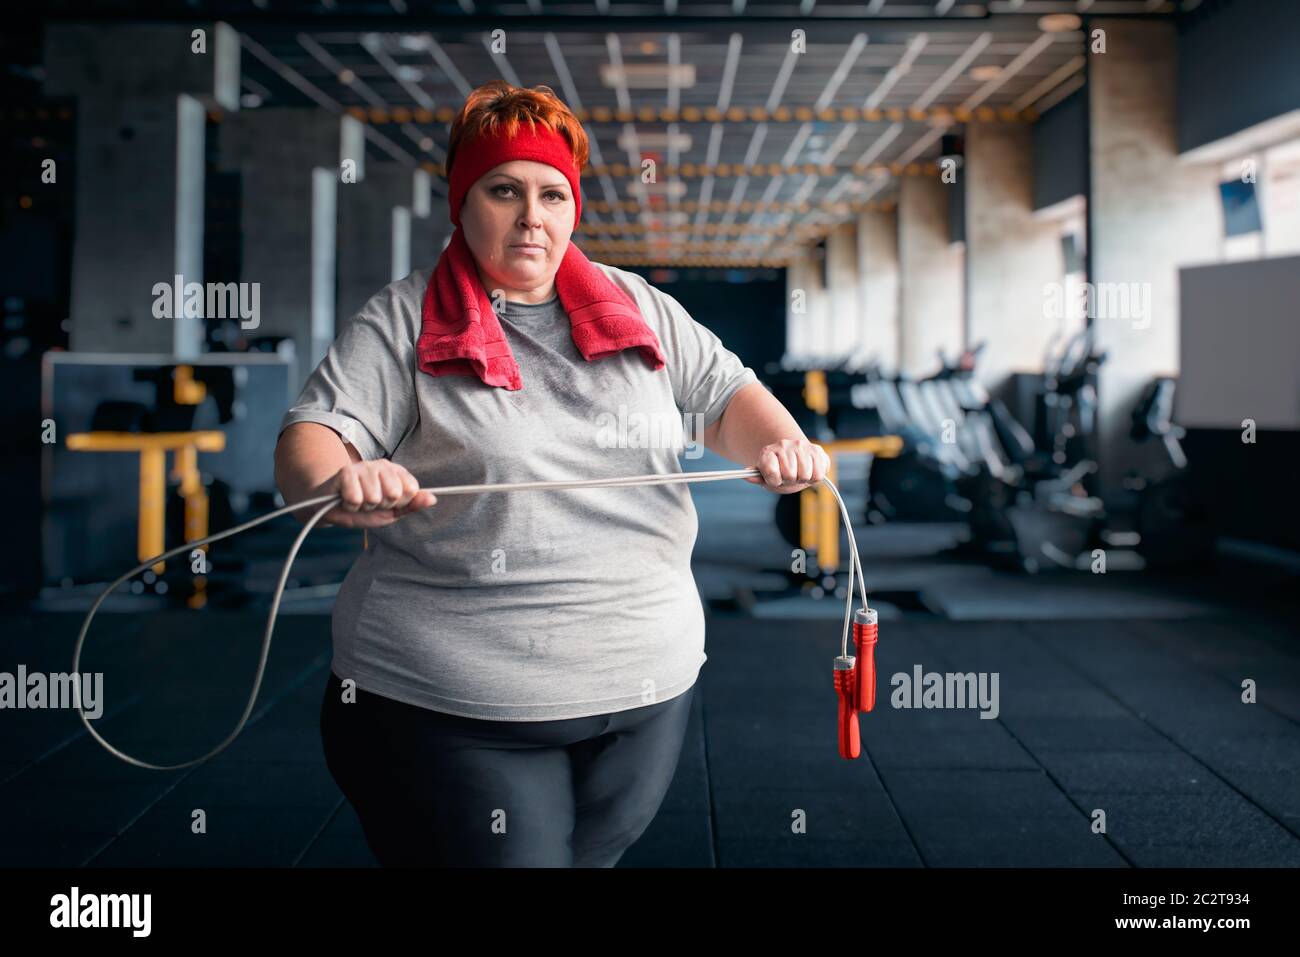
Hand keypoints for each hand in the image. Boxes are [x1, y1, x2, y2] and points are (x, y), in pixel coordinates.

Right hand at [309, 460, 436, 528]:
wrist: (330, 506)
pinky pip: (356, 499)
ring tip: (357, 501)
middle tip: (369, 503)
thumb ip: (411, 505)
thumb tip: (433, 498)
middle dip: (381, 506)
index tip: (388, 503)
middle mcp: (381, 465)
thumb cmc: (364, 508)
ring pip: (374, 498)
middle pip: (394, 494)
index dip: (399, 504)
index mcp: (395, 472)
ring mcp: (363, 467)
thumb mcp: (391, 511)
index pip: (411, 490)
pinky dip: (351, 506)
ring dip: (364, 507)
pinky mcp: (345, 472)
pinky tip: (346, 500)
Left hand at [745, 438, 829, 493]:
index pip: (771, 472)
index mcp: (767, 452)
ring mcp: (801, 446)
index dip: (773, 481)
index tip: (775, 479)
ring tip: (799, 474)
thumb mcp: (765, 476)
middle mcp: (784, 445)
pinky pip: (819, 474)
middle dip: (789, 481)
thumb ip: (757, 477)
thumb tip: (746, 475)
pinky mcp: (817, 450)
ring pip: (805, 475)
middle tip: (788, 477)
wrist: (794, 460)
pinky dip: (815, 477)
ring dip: (802, 479)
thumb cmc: (778, 472)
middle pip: (789, 475)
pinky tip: (810, 471)